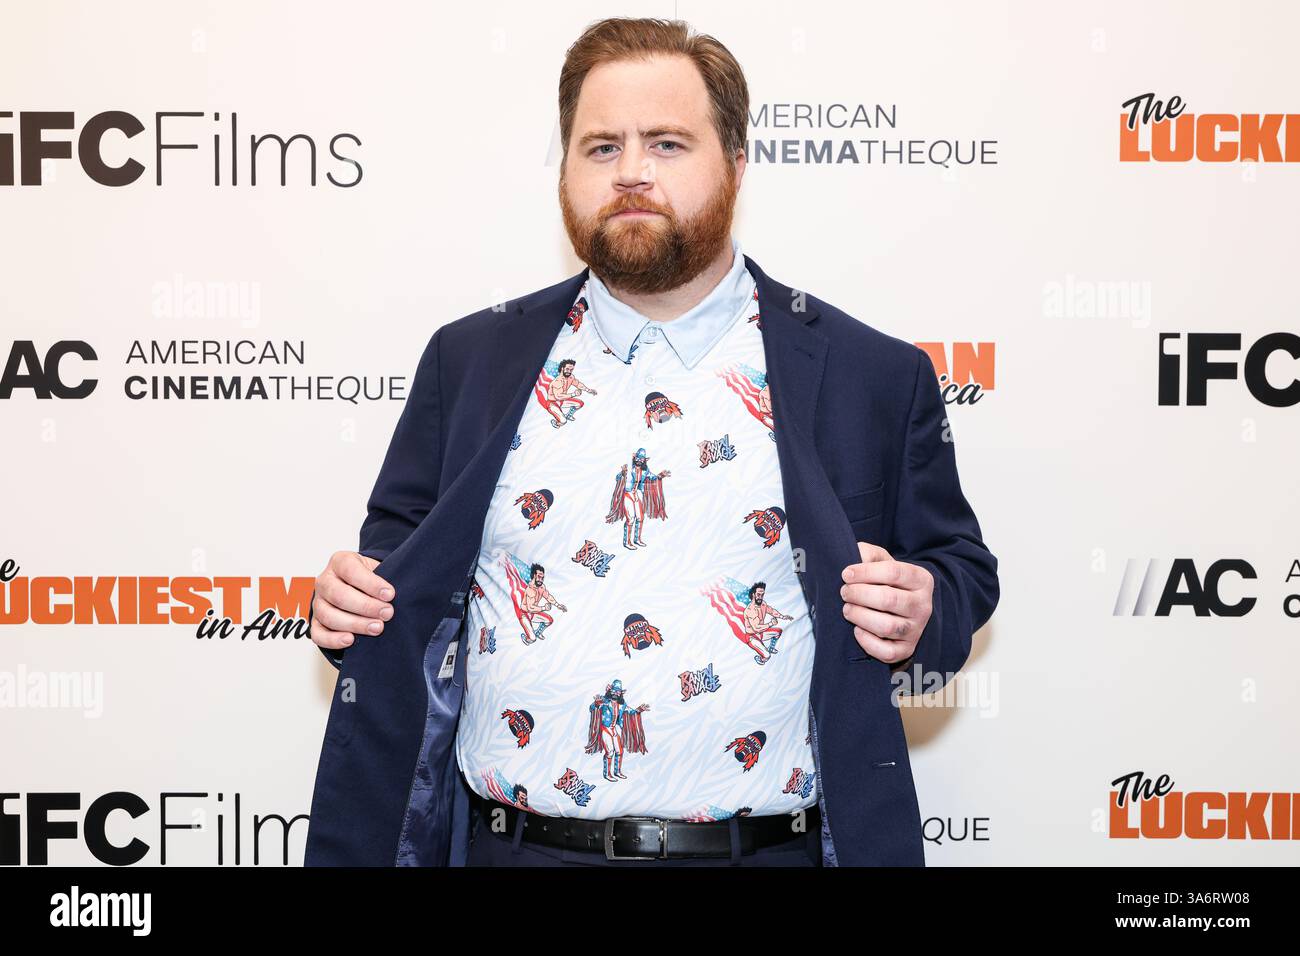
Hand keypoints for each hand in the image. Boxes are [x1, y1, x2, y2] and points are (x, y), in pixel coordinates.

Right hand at [310, 551, 395, 651]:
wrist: (358, 587)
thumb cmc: (370, 578)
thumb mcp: (377, 568)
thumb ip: (384, 578)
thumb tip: (393, 596)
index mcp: (339, 561)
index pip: (350, 570)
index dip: (371, 583)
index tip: (390, 594)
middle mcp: (325, 581)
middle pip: (339, 595)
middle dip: (366, 606)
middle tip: (387, 613)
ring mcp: (318, 602)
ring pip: (328, 615)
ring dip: (355, 624)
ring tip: (377, 628)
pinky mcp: (316, 622)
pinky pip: (318, 634)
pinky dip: (332, 639)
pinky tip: (350, 640)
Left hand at [840, 542, 933, 665]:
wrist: (899, 608)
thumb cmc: (885, 581)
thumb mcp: (880, 561)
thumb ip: (868, 553)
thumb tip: (855, 557)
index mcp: (921, 579)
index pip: (893, 572)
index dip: (865, 572)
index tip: (845, 574)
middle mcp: (923, 605)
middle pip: (889, 599)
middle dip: (859, 594)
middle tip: (844, 592)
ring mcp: (916, 629)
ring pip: (887, 626)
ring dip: (860, 617)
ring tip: (847, 609)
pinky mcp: (907, 649)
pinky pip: (887, 652)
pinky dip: (867, 642)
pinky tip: (857, 630)